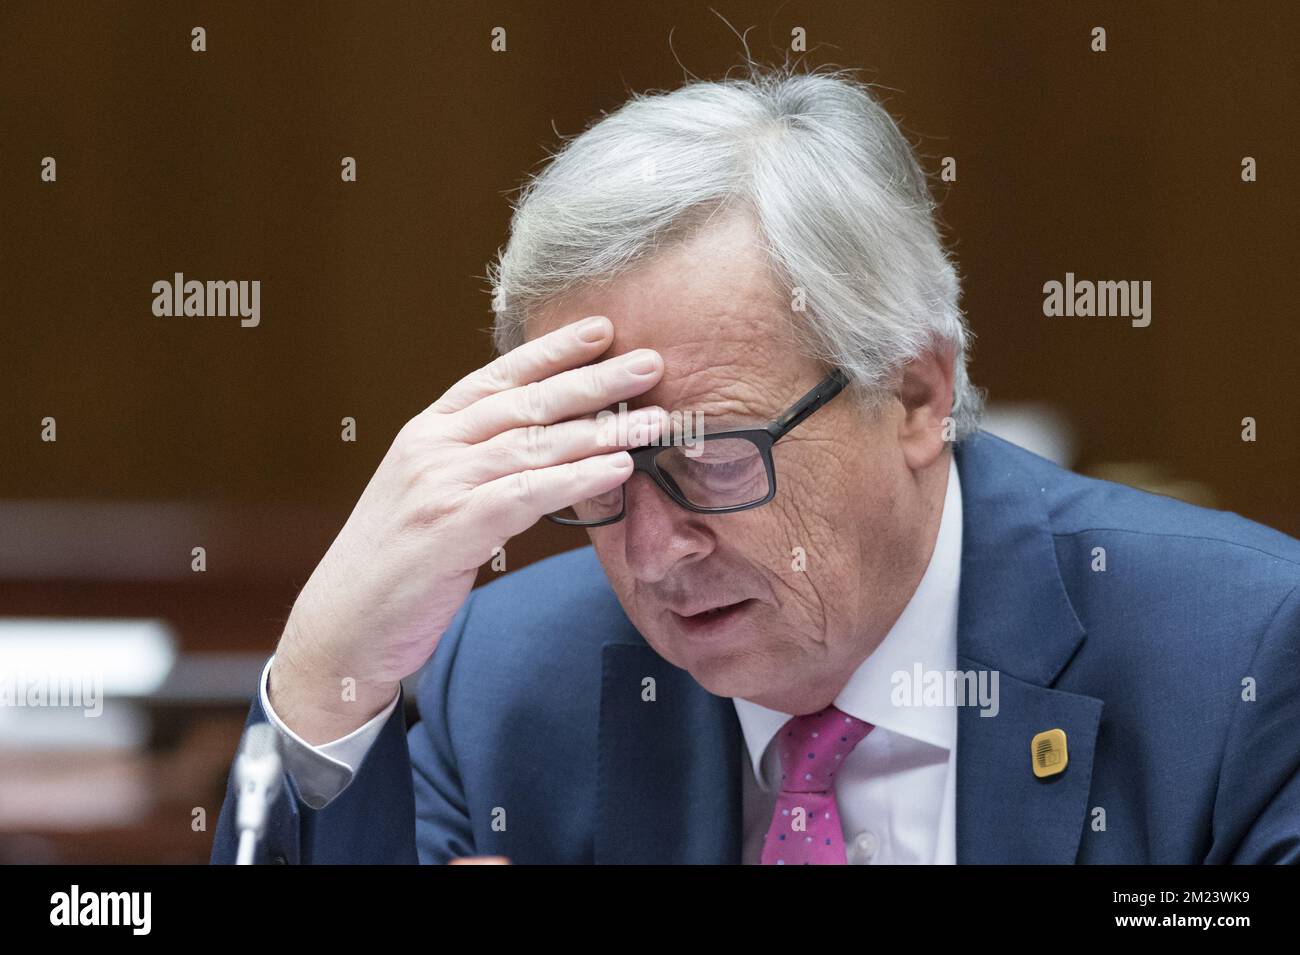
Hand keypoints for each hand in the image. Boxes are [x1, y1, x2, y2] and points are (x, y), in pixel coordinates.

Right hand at [268, 315, 663, 742]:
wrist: (341, 626)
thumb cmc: (394, 565)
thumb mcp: (429, 496)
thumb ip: (475, 463)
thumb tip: (547, 447)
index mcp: (426, 432)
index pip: (498, 377)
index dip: (552, 351)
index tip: (601, 330)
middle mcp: (432, 446)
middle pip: (527, 402)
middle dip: (593, 379)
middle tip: (650, 362)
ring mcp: (440, 484)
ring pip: (535, 444)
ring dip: (602, 429)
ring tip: (653, 418)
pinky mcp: (452, 527)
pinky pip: (529, 493)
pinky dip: (578, 478)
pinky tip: (618, 468)